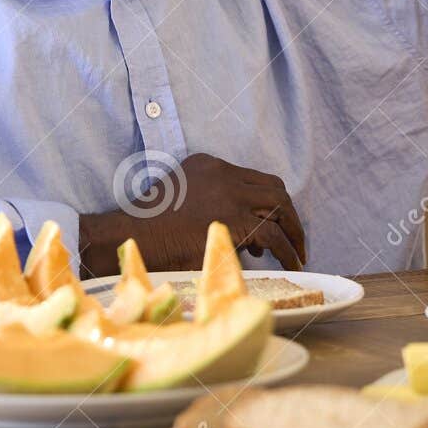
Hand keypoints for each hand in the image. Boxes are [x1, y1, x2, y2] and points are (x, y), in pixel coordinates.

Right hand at [79, 153, 306, 274]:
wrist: (129, 236)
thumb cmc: (147, 228)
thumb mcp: (178, 198)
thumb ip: (208, 202)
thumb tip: (242, 231)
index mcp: (209, 165)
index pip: (256, 178)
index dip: (271, 203)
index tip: (275, 225)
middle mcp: (223, 174)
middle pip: (274, 189)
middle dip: (290, 216)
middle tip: (294, 239)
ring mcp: (228, 194)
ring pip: (279, 208)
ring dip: (293, 233)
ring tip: (297, 254)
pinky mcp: (231, 220)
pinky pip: (271, 234)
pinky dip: (285, 250)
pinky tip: (288, 263)